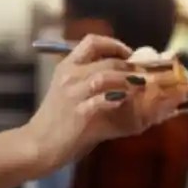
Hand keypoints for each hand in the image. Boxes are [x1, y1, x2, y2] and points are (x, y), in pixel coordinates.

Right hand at [23, 35, 187, 169]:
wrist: (39, 145)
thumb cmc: (60, 120)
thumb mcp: (71, 93)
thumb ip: (94, 82)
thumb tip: (130, 77)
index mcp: (68, 67)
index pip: (92, 42)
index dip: (115, 45)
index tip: (130, 54)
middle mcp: (70, 76)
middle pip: (108, 61)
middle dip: (133, 67)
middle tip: (148, 76)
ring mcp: (73, 95)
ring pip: (106, 76)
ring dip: (129, 80)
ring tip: (143, 86)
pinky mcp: (79, 114)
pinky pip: (103, 101)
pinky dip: (119, 99)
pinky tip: (127, 102)